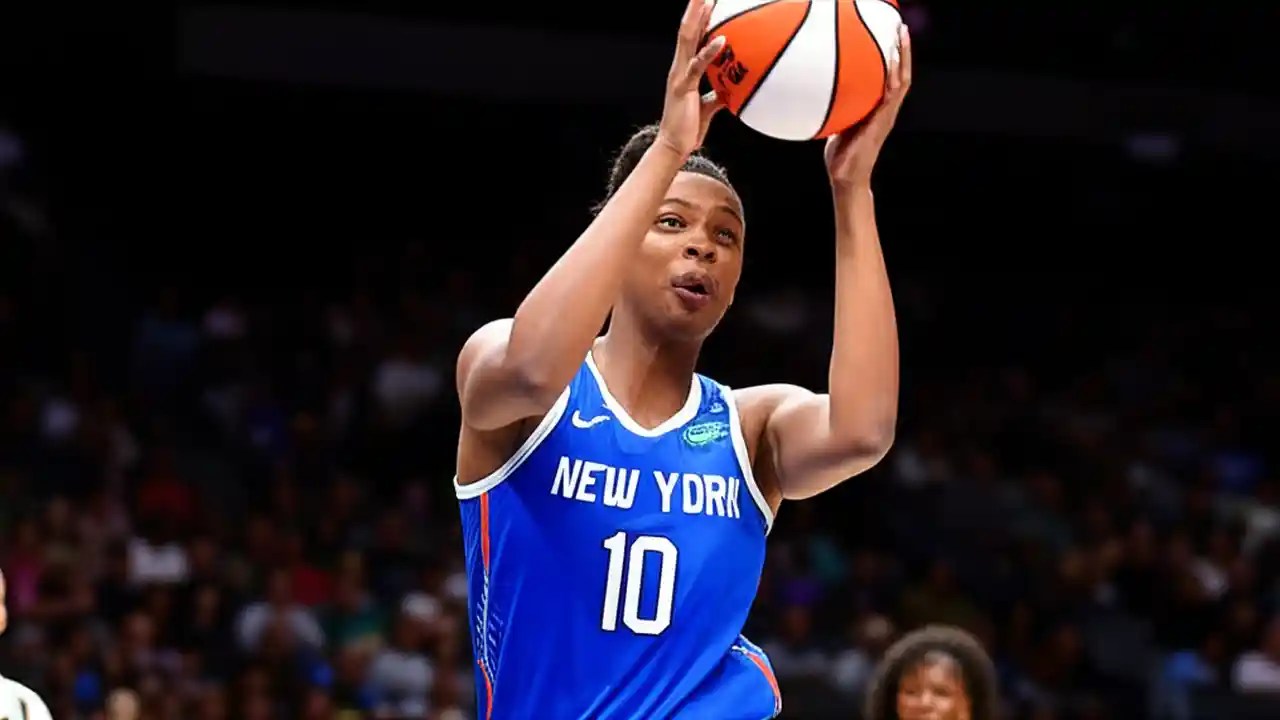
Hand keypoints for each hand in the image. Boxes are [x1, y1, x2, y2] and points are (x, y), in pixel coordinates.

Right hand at [657, 0, 727, 158]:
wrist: (674, 147)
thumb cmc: (688, 127)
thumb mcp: (707, 107)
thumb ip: (716, 94)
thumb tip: (730, 91)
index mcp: (684, 70)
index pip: (692, 38)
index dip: (699, 18)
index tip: (709, 1)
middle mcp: (679, 68)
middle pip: (687, 31)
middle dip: (696, 9)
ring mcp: (679, 76)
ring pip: (688, 41)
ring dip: (698, 19)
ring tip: (708, 0)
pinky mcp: (683, 88)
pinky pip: (698, 66)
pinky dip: (710, 52)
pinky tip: (722, 40)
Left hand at [824, 24, 912, 187]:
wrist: (846, 178)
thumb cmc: (840, 156)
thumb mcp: (839, 125)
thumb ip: (839, 110)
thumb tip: (822, 95)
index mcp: (879, 110)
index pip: (891, 79)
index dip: (893, 59)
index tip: (890, 38)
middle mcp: (887, 110)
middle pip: (901, 73)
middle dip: (902, 49)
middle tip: (901, 27)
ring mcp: (887, 115)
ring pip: (902, 79)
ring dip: (903, 56)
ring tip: (902, 34)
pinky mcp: (883, 121)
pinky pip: (892, 93)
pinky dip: (893, 74)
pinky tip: (891, 58)